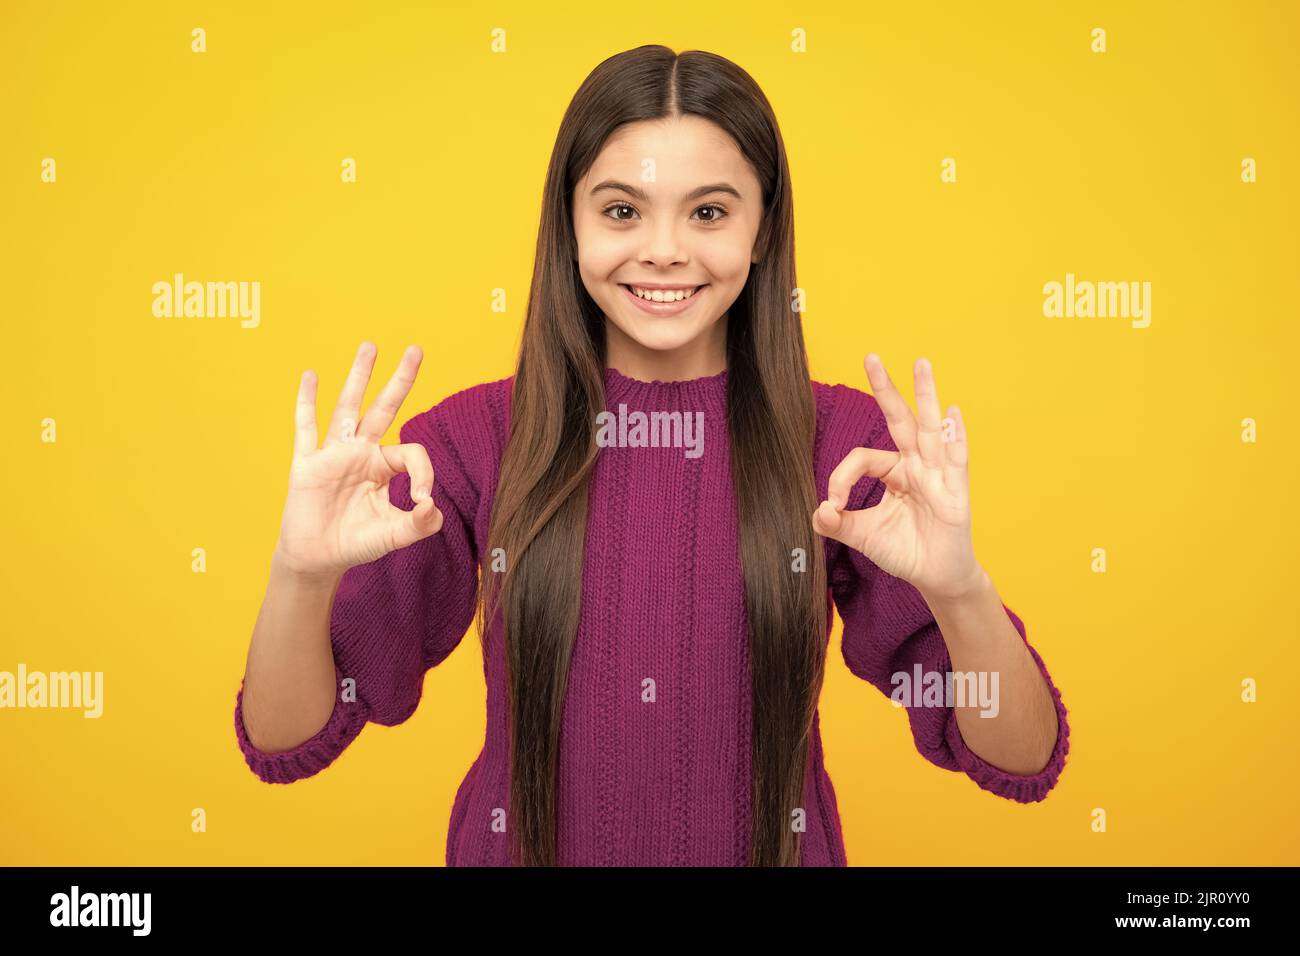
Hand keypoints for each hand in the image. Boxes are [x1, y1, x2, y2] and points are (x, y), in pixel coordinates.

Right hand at [273, 341, 443, 578]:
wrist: (317, 560)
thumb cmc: (356, 544)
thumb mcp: (394, 535)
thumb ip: (419, 524)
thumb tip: (432, 506)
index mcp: (384, 467)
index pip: (412, 453)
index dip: (424, 474)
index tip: (422, 501)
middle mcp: (361, 453)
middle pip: (384, 408)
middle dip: (400, 380)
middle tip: (417, 349)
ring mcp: (333, 455)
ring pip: (348, 407)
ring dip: (359, 377)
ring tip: (370, 346)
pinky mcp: (307, 464)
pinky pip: (306, 428)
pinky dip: (307, 402)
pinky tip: (311, 376)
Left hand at [812, 354, 985, 601]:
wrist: (935, 577)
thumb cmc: (904, 550)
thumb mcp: (864, 536)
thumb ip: (838, 524)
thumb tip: (818, 511)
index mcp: (893, 472)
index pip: (863, 459)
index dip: (842, 477)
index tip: (833, 506)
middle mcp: (916, 466)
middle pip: (899, 420)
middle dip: (885, 389)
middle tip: (870, 357)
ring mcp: (938, 475)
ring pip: (929, 430)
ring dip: (926, 396)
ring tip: (921, 364)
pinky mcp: (956, 493)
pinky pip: (956, 460)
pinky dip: (955, 437)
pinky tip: (952, 414)